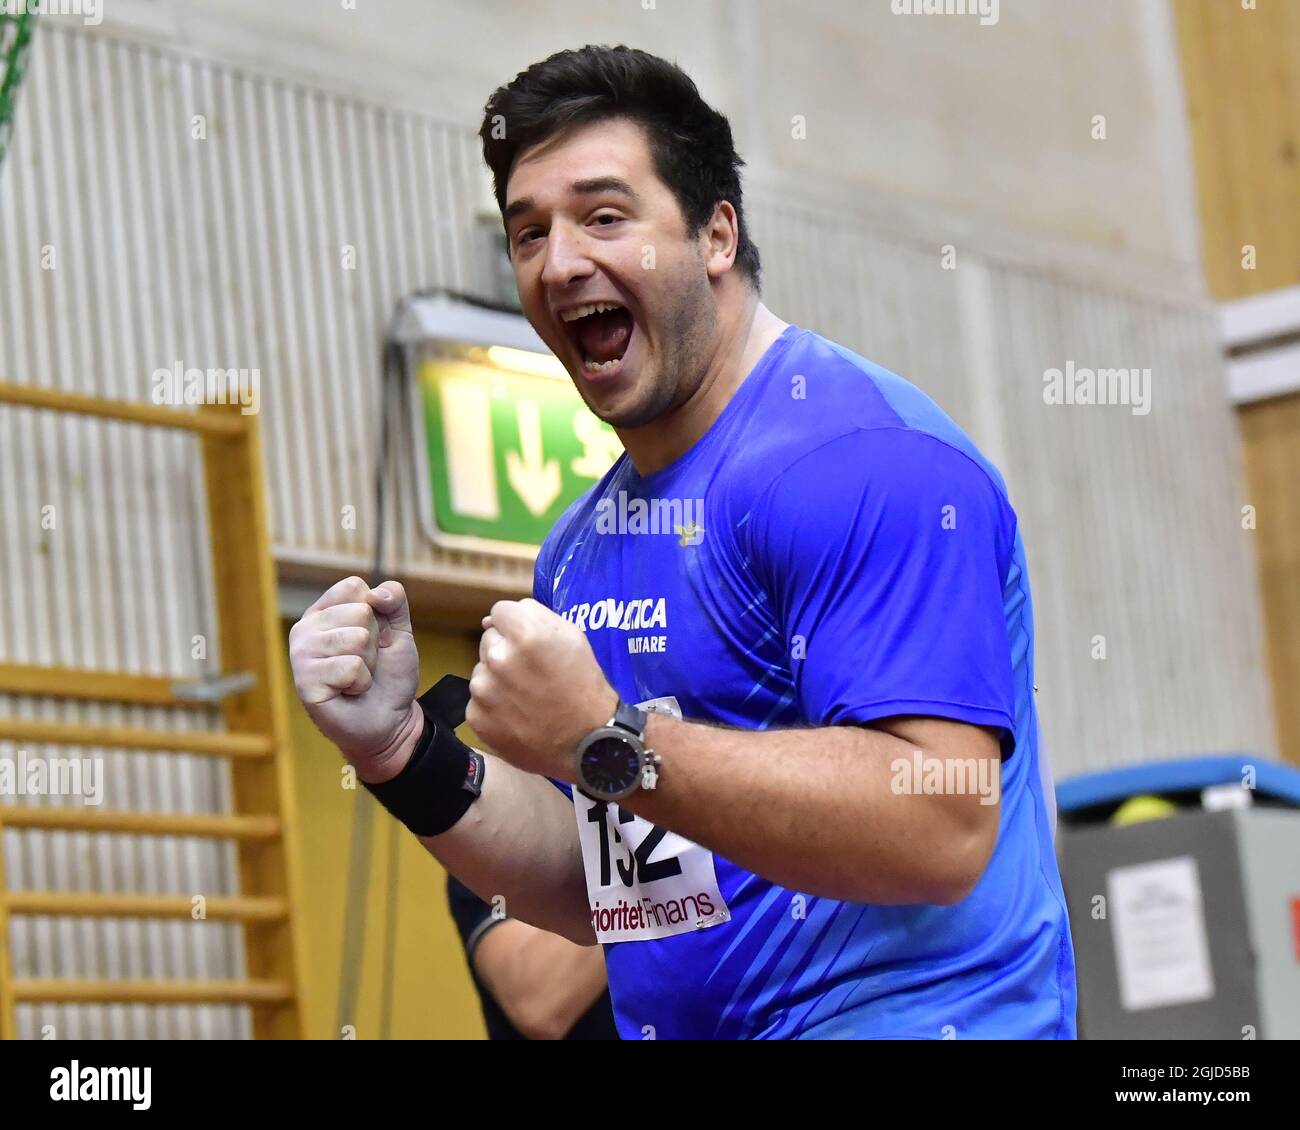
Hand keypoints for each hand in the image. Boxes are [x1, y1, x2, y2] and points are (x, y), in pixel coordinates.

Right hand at [287, 576, 420, 777]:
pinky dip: (360, 682)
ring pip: (356, 639)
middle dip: (374, 642)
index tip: (372, 639)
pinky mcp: (305, 682)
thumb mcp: (399, 630)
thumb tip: (374, 594)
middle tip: (365, 664)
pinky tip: (348, 692)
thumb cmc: (388, 675)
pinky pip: (350, 667)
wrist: (391, 720)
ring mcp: (300, 655)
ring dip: (368, 664)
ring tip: (357, 678)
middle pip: (360, 612)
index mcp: (323, 611)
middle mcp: (305, 629)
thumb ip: (393, 600)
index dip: (377, 614)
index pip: (354, 587)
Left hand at [466, 598, 617, 779]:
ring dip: (498, 678)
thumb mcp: (573, 637)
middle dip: (506, 650)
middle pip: (489, 640)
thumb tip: (494, 618)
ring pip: (482, 671)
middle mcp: (498, 658)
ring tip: (526, 697)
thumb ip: (534, 615)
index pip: (500, 611)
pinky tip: (517, 715)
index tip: (529, 642)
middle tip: (531, 672)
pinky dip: (493, 706)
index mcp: (524, 634)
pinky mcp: (476, 717)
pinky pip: (478, 700)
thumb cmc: (584, 685)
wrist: (586, 743)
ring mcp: (483, 690)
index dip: (516, 624)